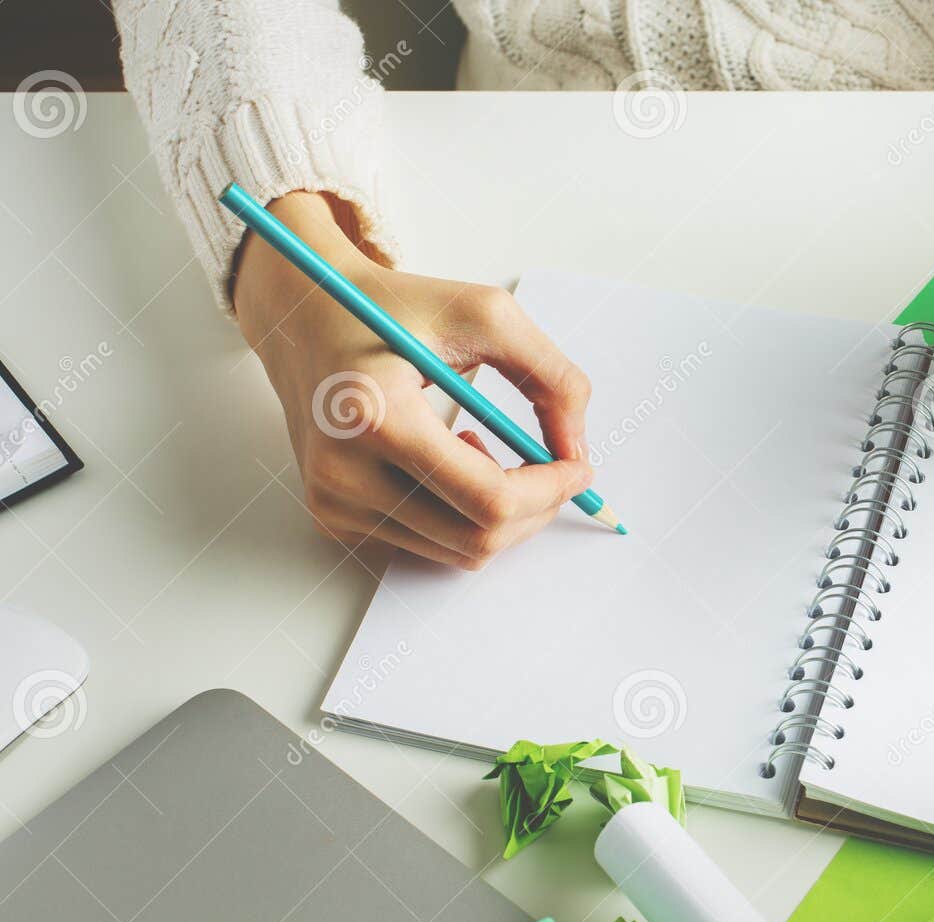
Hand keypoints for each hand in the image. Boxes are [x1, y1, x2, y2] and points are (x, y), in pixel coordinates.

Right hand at [234, 192, 593, 567]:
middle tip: (555, 469)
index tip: (578, 467)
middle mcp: (343, 471)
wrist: (305, 315)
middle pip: (477, 538)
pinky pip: (428, 544)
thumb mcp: (485, 314)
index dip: (549, 492)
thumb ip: (550, 378)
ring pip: (457, 551)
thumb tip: (577, 451)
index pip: (487, 499)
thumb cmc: (395, 309)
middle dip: (535, 510)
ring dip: (498, 512)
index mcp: (375, 416)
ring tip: (484, 448)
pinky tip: (449, 463)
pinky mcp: (333, 517)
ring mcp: (332, 502)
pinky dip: (461, 516)